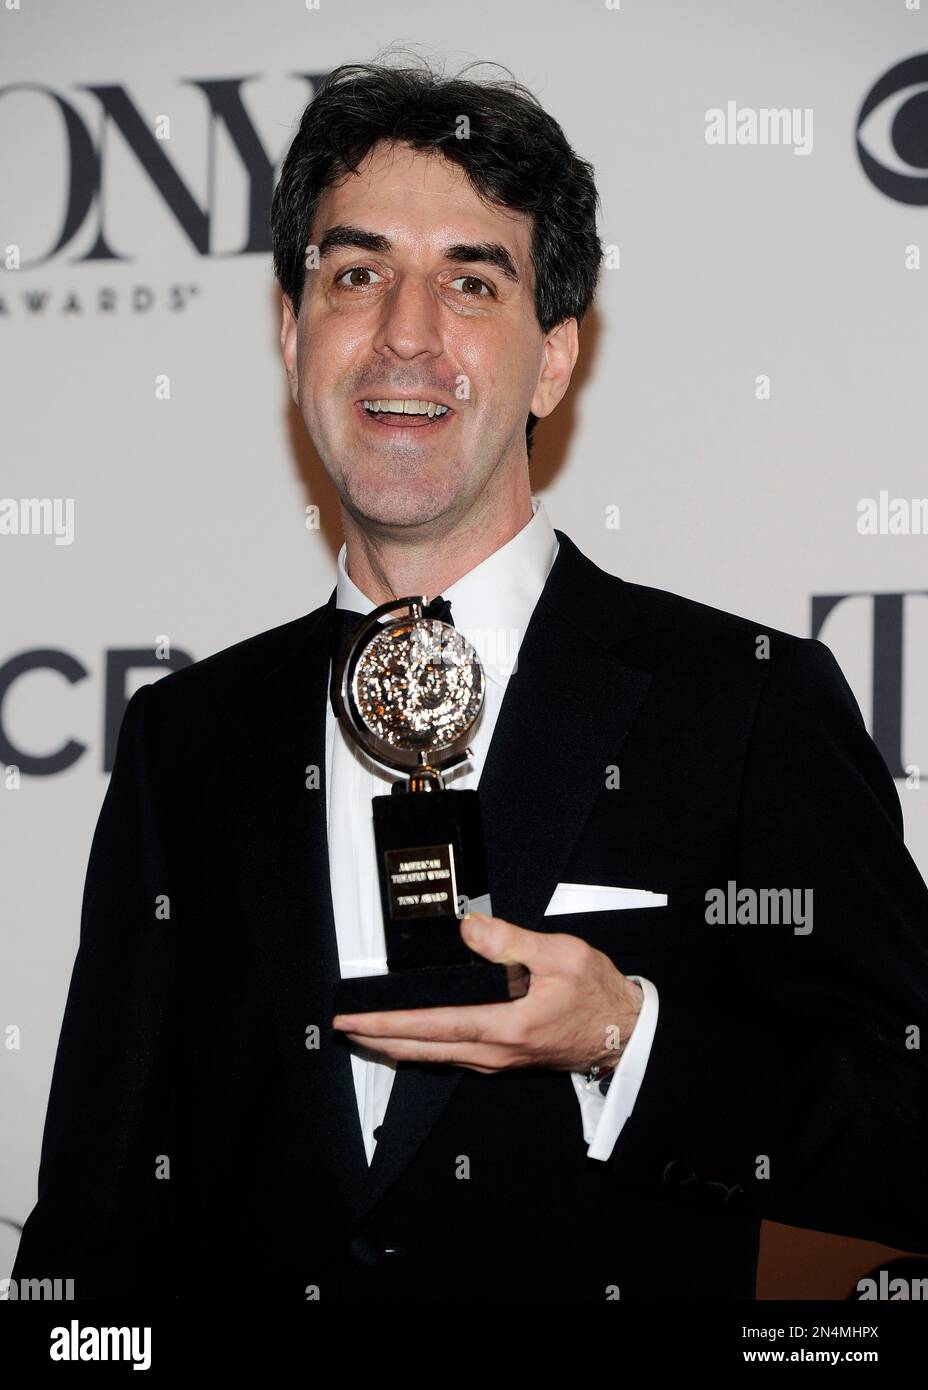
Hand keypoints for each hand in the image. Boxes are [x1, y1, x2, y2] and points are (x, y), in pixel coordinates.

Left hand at [331, 911, 643, 1074]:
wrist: (624, 1032)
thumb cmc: (596, 993)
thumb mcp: (561, 954)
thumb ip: (511, 942)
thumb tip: (470, 929)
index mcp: (504, 1024)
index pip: (430, 1023)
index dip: (386, 1021)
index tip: (353, 1018)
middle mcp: (494, 1050)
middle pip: (421, 1048)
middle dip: (377, 1038)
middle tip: (344, 1028)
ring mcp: (497, 1059)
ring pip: (433, 1055)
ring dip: (396, 1044)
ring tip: (366, 1031)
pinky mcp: (502, 1058)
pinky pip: (451, 1054)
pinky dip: (422, 1046)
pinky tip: (412, 1037)